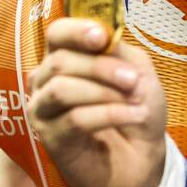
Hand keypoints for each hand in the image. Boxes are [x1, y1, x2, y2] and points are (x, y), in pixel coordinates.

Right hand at [28, 19, 167, 186]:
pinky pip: (75, 119)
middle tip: (133, 80)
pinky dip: (110, 115)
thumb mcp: (138, 72)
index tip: (101, 37)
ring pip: (61, 90)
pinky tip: (134, 116)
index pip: (56, 34)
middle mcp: (46, 81)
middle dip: (101, 68)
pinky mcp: (50, 140)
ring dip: (104, 92)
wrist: (143, 156)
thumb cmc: (136, 107)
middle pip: (60, 62)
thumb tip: (103, 38)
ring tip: (135, 102)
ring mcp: (43, 111)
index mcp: (65, 57)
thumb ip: (119, 53)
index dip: (76, 31)